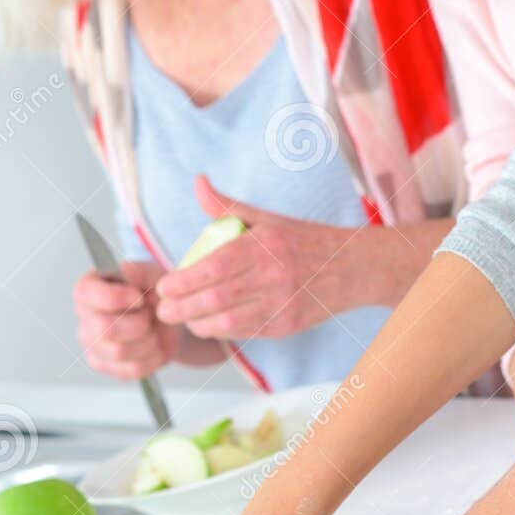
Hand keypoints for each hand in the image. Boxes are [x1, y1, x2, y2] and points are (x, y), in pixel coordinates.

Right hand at [74, 260, 180, 379]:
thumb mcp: (153, 275)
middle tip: (149, 315)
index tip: (139, 298)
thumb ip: (139, 271)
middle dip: (139, 323)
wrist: (170, 322)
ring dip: (148, 340)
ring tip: (151, 329)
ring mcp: (91, 344)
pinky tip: (152, 345)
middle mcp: (84, 316)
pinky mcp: (104, 365)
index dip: (116, 298)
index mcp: (89, 288)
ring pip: (119, 352)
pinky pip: (130, 370)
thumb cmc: (156, 294)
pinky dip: (151, 358)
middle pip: (104, 329)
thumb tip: (126, 271)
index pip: (86, 294)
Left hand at [153, 176, 375, 340]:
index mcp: (265, 244)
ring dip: (197, 322)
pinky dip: (220, 331)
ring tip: (181, 317)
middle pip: (216, 297)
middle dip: (181, 307)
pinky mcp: (287, 325)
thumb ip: (226, 205)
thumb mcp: (267, 218)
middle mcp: (274, 275)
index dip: (184, 280)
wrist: (352, 267)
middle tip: (162, 309)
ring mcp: (281, 303)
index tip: (164, 285)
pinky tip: (207, 324)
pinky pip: (244, 332)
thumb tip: (197, 182)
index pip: (215, 266)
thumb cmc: (304, 240)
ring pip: (227, 320)